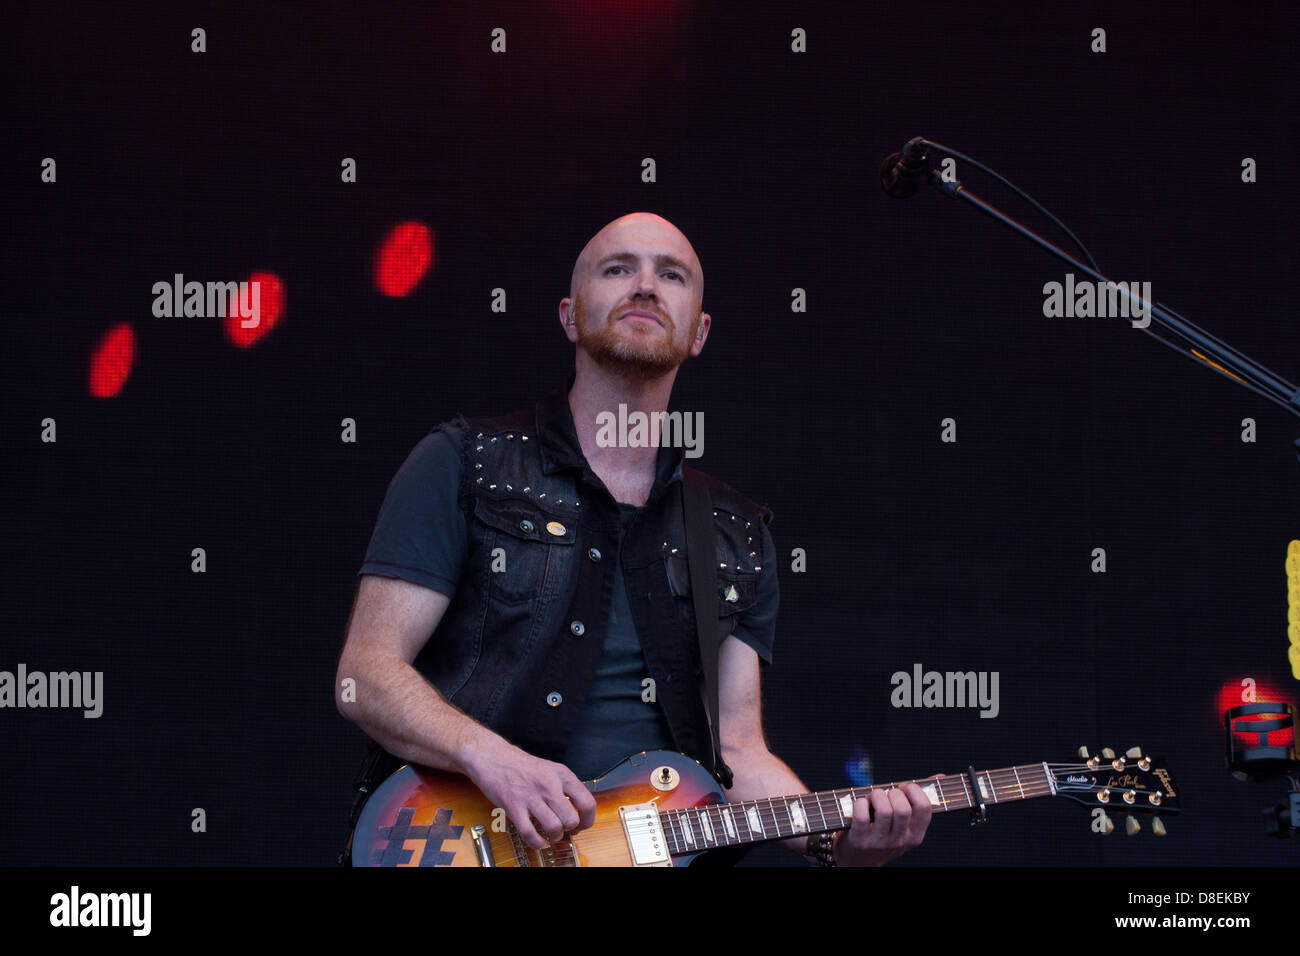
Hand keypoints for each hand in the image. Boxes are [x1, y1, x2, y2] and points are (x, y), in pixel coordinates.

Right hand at [463, 739, 596, 849]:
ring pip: (554, 828)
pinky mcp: (514, 806)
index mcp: (562, 775)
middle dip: (570, 830)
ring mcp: (531, 796)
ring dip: (554, 837)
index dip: (588, 820)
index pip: (587, 802)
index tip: (582, 825)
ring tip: (551, 834)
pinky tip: (538, 840)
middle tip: (565, 830)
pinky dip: (537, 842)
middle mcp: (549, 785)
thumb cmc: (522, 765)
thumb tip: (578, 810)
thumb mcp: (551, 770)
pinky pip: (530, 833)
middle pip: (571, 819)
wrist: (494, 757)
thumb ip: (565, 788)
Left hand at [833, 782, 933, 866]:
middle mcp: (900, 841)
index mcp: (915, 835)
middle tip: (887, 794)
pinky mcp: (860, 841)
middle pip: (903, 809)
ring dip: (876, 796)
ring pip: (884, 811)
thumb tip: (940, 777)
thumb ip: (919, 801)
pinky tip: (861, 804)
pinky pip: (862, 817)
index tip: (904, 788)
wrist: (861, 861)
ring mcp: (880, 843)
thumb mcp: (906, 825)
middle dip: (893, 793)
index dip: (914, 790)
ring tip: (873, 798)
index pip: (924, 808)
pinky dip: (860, 804)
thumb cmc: (885, 834)